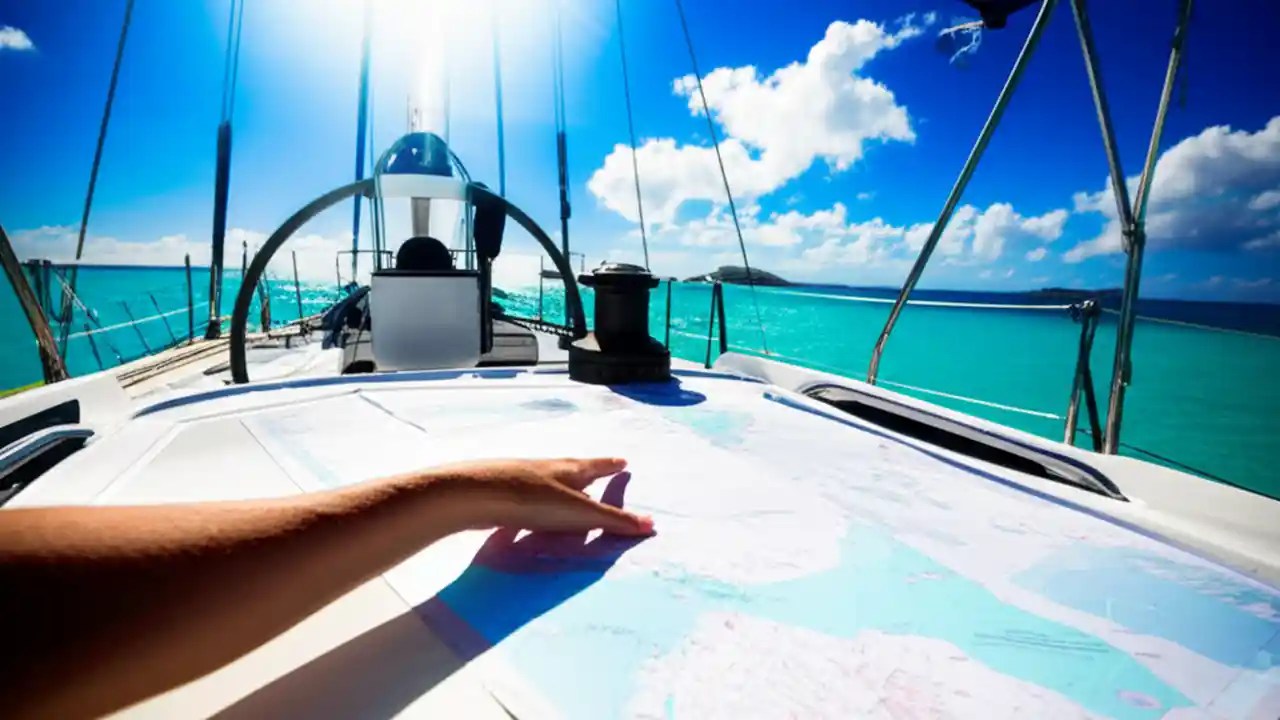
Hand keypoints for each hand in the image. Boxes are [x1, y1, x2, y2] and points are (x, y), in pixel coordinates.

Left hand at [428, 457, 653, 536]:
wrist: (475, 494)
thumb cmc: (533, 499)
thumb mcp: (578, 512)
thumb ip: (612, 521)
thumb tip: (650, 525)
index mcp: (569, 469)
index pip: (597, 466)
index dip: (610, 465)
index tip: (622, 461)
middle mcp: (547, 471)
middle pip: (573, 471)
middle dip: (587, 475)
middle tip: (599, 475)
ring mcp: (523, 482)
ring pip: (549, 485)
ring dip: (561, 491)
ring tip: (568, 498)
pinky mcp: (504, 498)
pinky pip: (527, 504)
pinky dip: (536, 510)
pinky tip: (529, 522)